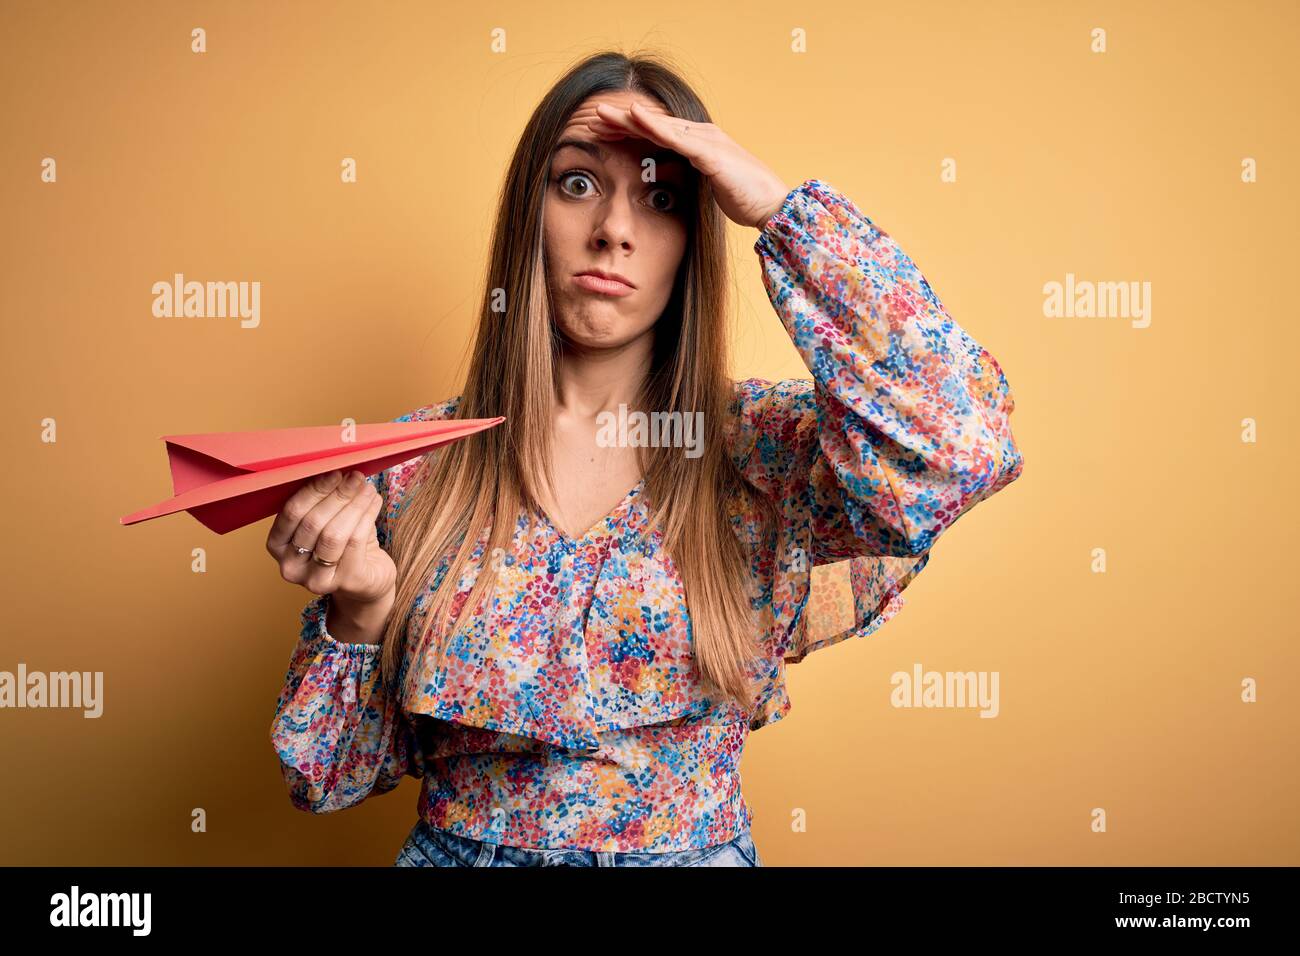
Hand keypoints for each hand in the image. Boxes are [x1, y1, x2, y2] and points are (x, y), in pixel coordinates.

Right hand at [265, 470, 395, 607]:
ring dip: (353, 505)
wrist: (367, 581)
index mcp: (277, 545)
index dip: (314, 489)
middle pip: (313, 522)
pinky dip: (366, 516)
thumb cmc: (343, 546)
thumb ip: (324, 499)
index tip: (334, 471)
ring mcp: (315, 579)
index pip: (291, 512)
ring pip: (334, 533)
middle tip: (355, 477)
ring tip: (367, 488)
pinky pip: (354, 542)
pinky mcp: (345, 582)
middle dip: (337, 495)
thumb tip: (337, 465)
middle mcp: (290, 566)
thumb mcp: (327, 521)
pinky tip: (374, 502)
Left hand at [586, 100, 790, 230]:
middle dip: (623, 120)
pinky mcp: (711, 153)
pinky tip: (635, 117)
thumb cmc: (746, 199)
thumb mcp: (708, 188)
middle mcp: (702, 135)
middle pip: (655, 124)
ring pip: (661, 125)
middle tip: (593, 117)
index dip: (630, 130)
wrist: (772, 206)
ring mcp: (707, 141)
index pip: (658, 133)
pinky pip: (677, 137)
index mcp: (699, 144)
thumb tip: (666, 182)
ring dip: (630, 118)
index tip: (603, 132)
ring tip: (603, 113)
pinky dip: (655, 126)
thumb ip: (690, 180)